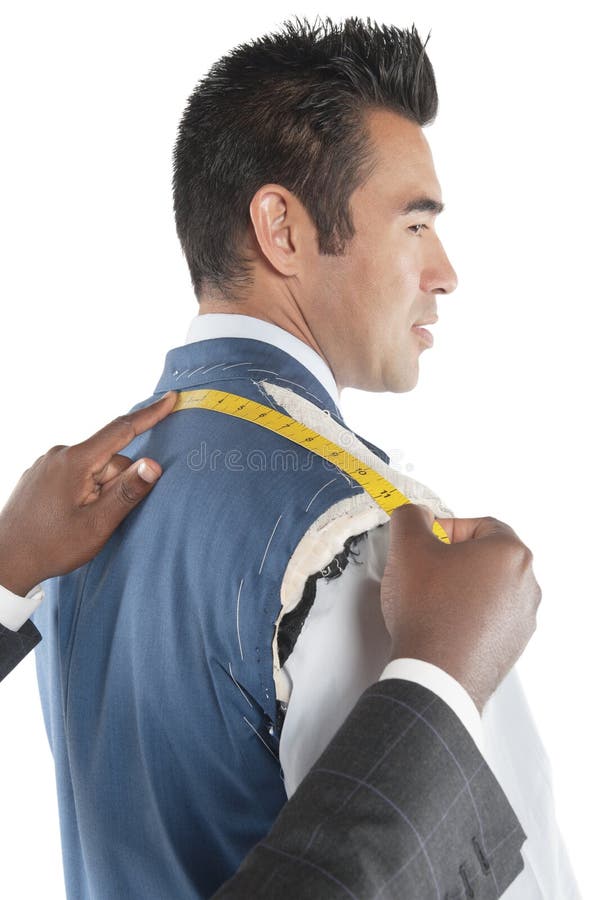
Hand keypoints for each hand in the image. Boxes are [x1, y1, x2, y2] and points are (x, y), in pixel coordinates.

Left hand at [0, 392, 177, 595]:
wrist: (5, 561)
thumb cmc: (51, 546)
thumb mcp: (97, 523)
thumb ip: (127, 492)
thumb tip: (153, 464)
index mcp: (75, 462)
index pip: (121, 430)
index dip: (150, 415)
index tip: (170, 398)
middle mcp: (59, 455)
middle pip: (109, 460)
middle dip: (116, 485)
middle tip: (99, 518)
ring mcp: (47, 464)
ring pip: (93, 470)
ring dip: (99, 491)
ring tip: (81, 521)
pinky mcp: (41, 475)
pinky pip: (76, 475)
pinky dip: (84, 492)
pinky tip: (70, 516)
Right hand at [380, 503, 541, 713]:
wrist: (436, 674)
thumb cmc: (429, 613)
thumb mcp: (408, 547)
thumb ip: (411, 518)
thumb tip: (414, 514)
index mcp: (510, 553)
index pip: (480, 524)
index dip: (447, 529)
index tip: (428, 540)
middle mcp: (526, 584)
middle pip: (486, 556)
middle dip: (454, 558)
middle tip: (426, 568)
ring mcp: (522, 617)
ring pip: (488, 587)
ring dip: (461, 586)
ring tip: (430, 599)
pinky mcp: (513, 644)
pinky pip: (489, 617)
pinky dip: (468, 614)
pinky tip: (442, 622)